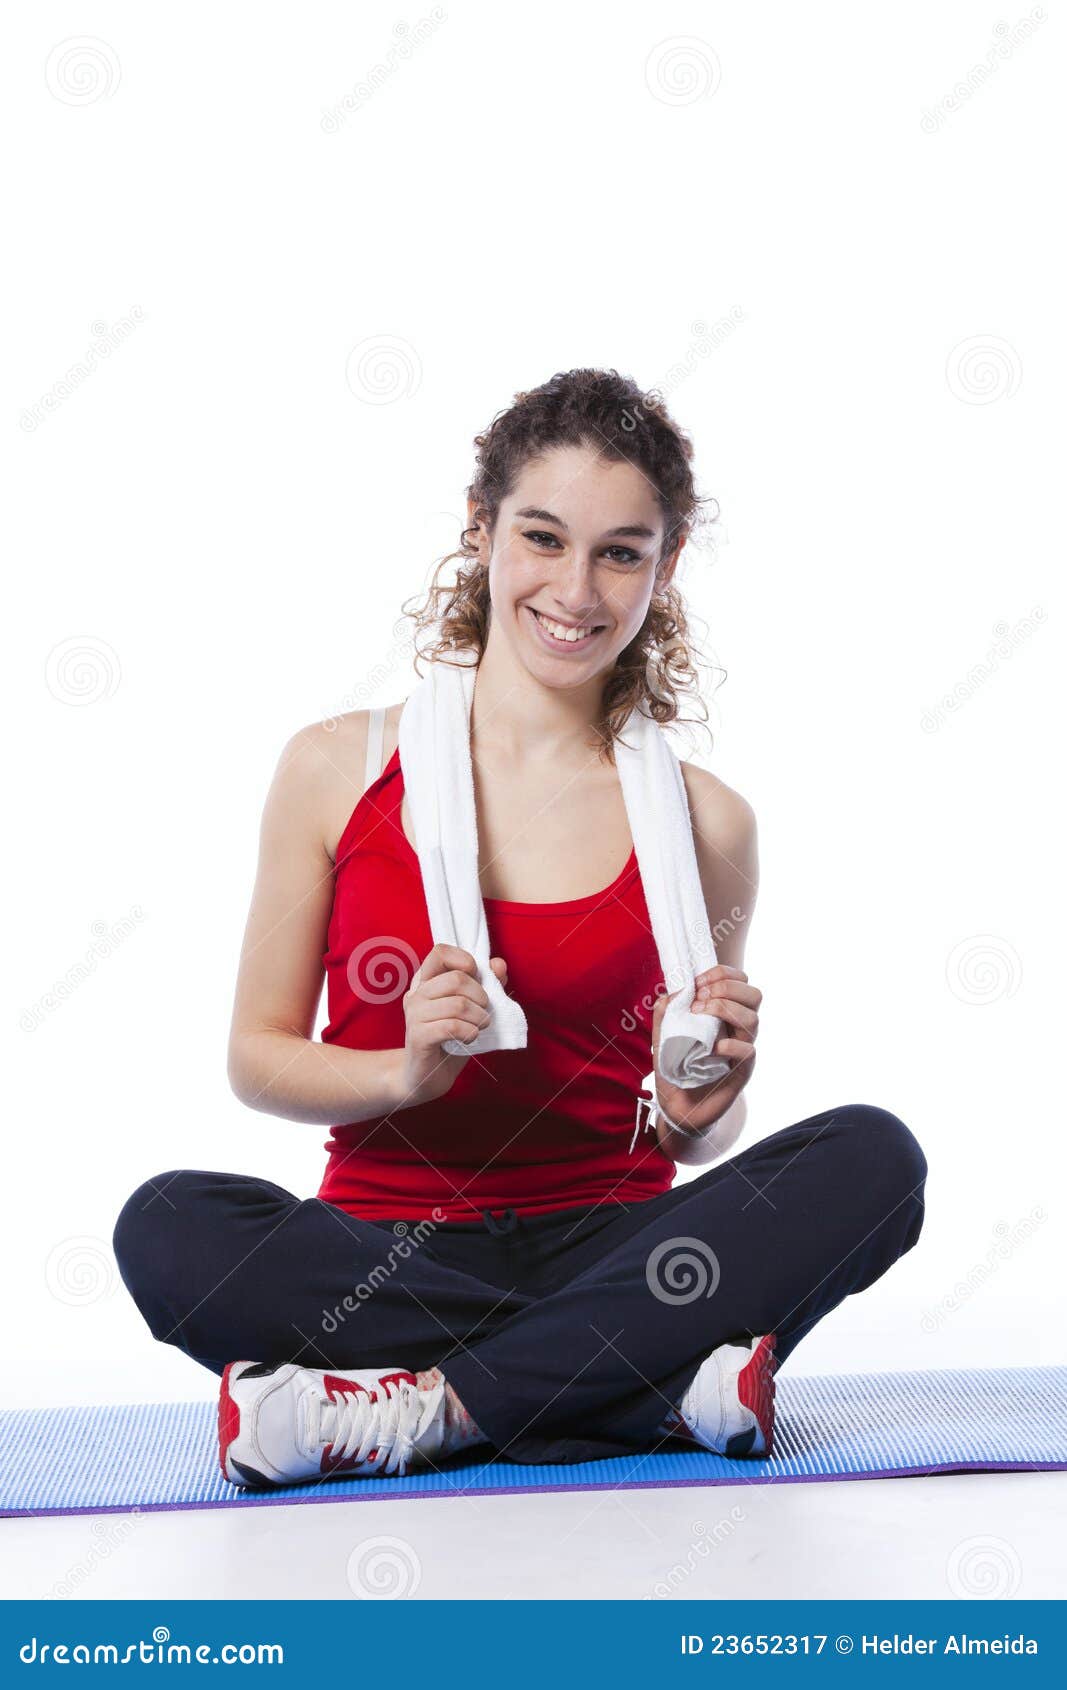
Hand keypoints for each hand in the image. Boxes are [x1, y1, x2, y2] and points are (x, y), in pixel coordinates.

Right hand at [398, 943, 507, 1107]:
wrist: (427, 1077)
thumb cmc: (450, 1039)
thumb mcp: (472, 1009)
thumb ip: (487, 984)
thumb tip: (498, 964)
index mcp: (425, 981)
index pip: (440, 952)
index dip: (464, 960)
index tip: (476, 977)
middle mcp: (416, 994)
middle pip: (456, 979)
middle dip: (481, 996)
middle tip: (484, 1012)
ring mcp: (414, 1015)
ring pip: (458, 1004)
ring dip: (479, 1017)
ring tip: (479, 1027)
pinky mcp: (418, 1037)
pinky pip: (452, 1026)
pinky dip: (470, 1032)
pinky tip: (470, 1038)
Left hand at [650, 964, 760, 1131]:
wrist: (676, 1106)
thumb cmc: (674, 1069)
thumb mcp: (661, 1037)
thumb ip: (665, 1012)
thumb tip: (675, 991)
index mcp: (723, 1014)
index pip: (739, 981)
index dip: (721, 974)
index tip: (698, 983)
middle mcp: (737, 1029)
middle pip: (754, 995)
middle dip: (727, 988)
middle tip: (701, 1000)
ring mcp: (741, 1049)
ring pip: (753, 1020)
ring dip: (726, 1010)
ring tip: (700, 1017)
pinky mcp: (741, 1072)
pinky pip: (747, 1051)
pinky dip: (730, 1045)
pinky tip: (712, 1049)